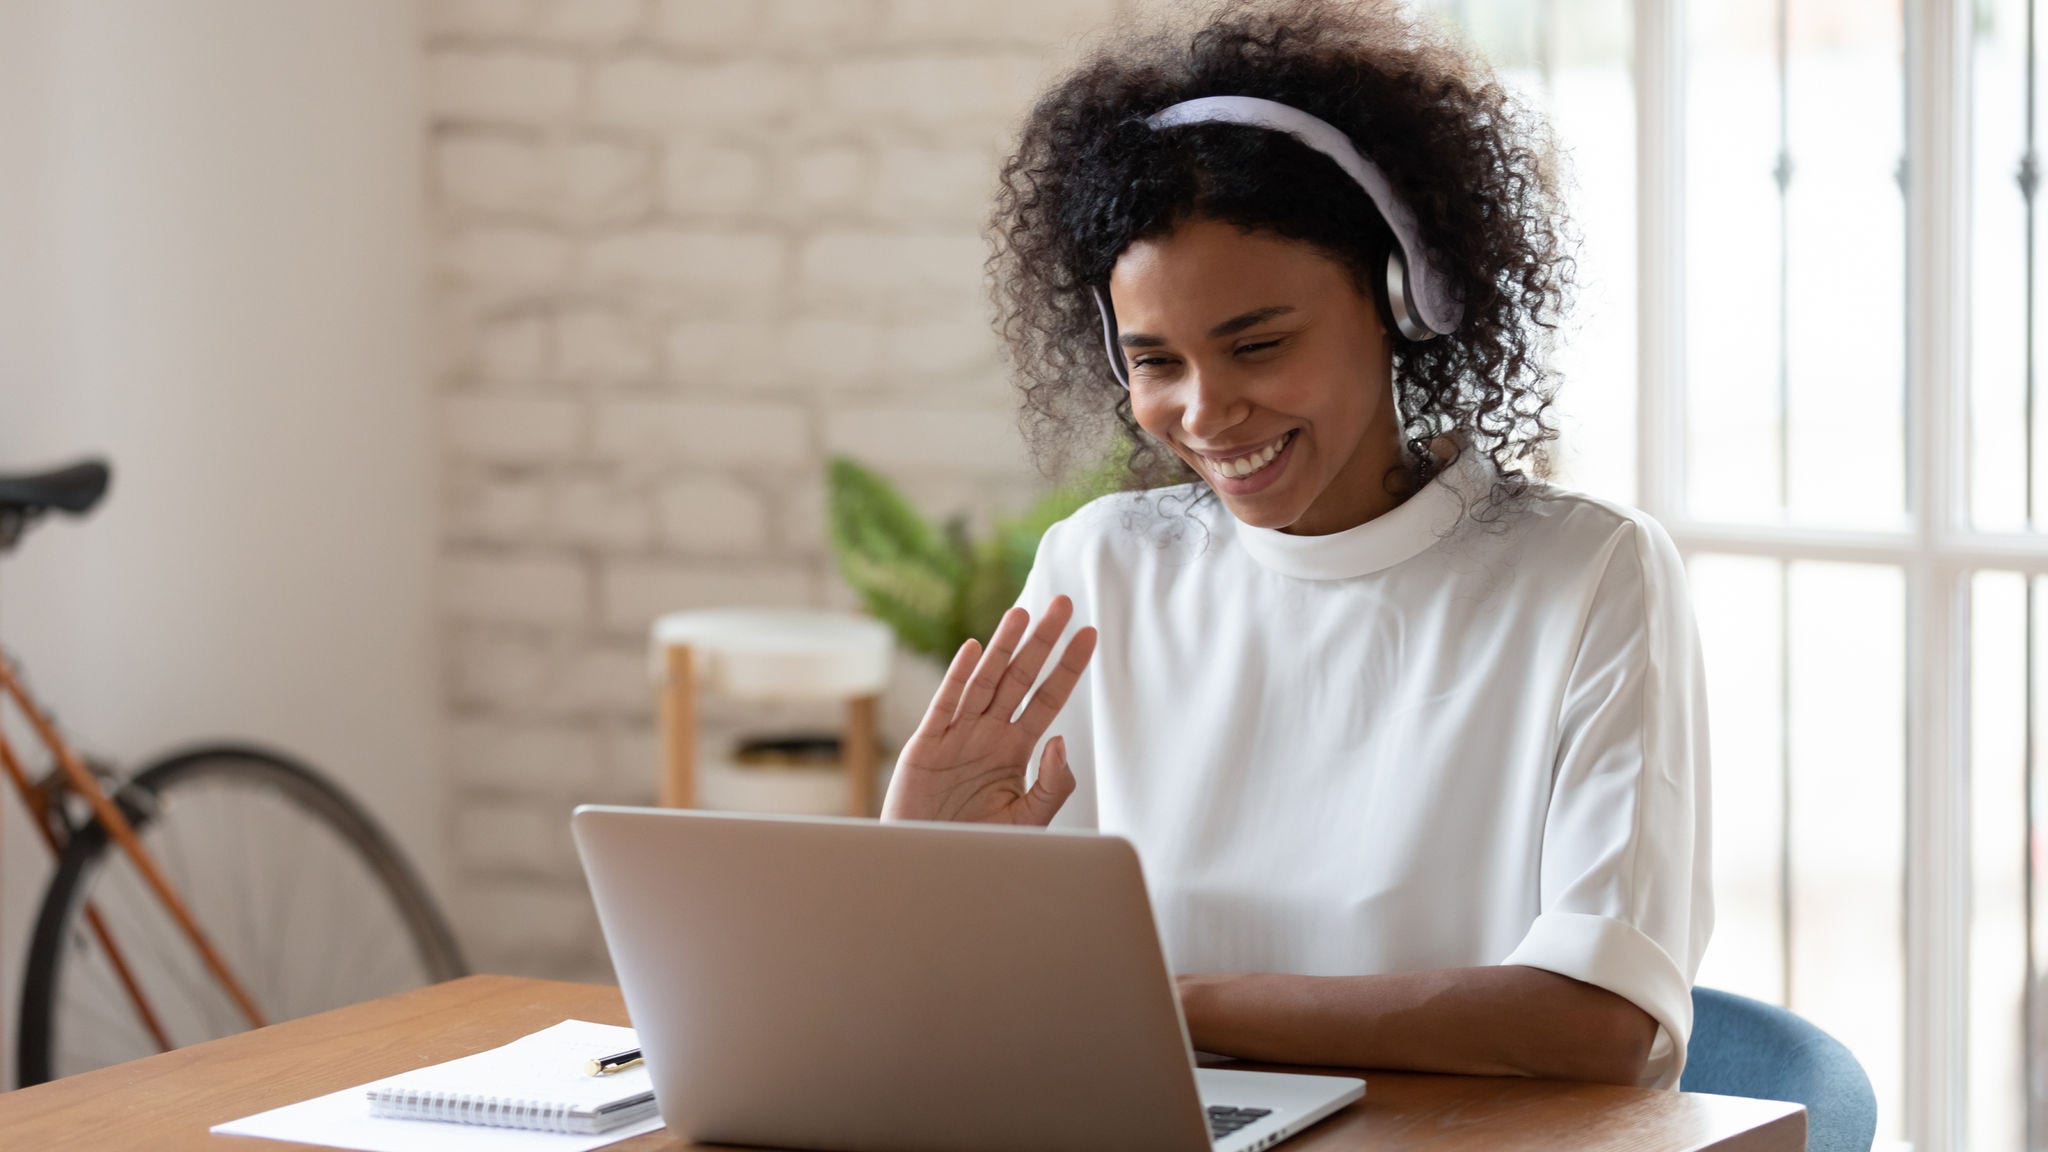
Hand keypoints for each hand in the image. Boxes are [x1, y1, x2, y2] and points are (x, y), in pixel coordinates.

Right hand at [880, 595, 1097, 824]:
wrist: (932, 869)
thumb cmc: (980, 844)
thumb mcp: (1029, 819)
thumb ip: (1052, 784)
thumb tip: (1061, 740)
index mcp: (1016, 748)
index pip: (1048, 698)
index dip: (1067, 667)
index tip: (1089, 635)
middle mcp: (989, 733)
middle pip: (1020, 678)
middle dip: (1041, 642)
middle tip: (1063, 604)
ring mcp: (958, 735)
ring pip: (985, 681)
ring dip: (1003, 647)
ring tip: (1022, 614)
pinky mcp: (927, 745)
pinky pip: (946, 705)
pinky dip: (959, 678)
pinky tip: (974, 650)